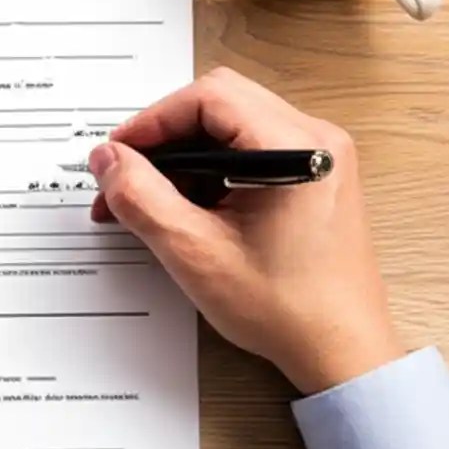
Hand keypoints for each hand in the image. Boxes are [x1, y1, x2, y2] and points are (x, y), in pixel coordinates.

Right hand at [89, 68, 401, 393]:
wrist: (341, 351)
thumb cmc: (289, 309)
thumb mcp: (195, 252)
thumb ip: (141, 197)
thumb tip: (107, 159)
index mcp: (296, 147)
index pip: (208, 98)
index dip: (151, 121)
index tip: (117, 155)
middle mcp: (316, 140)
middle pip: (219, 105)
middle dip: (164, 138)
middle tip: (125, 176)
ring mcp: (318, 158)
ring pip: (230, 128)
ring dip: (184, 157)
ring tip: (147, 202)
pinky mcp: (312, 178)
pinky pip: (249, 152)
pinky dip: (209, 171)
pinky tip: (183, 209)